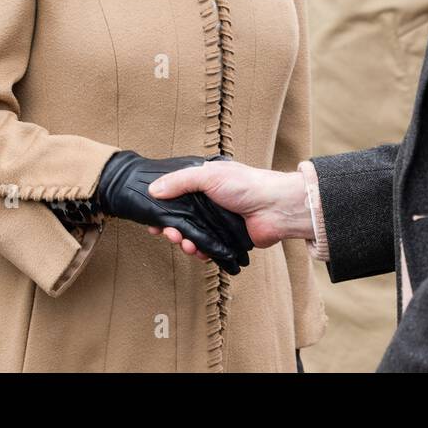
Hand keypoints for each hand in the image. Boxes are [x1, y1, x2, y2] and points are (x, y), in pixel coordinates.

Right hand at [98, 151, 253, 274]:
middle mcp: (210, 201)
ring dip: (184, 241)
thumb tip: (153, 190)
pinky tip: (197, 251)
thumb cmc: (246, 185)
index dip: (163, 206)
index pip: (176, 194)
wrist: (275, 208)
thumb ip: (180, 181)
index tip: (152, 220)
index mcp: (205, 181)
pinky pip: (206, 248)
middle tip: (167, 234)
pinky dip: (199, 251)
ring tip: (184, 244)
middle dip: (172, 228)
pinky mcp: (226, 238)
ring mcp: (217, 220)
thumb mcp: (209, 175)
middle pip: (181, 218)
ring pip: (192, 235)